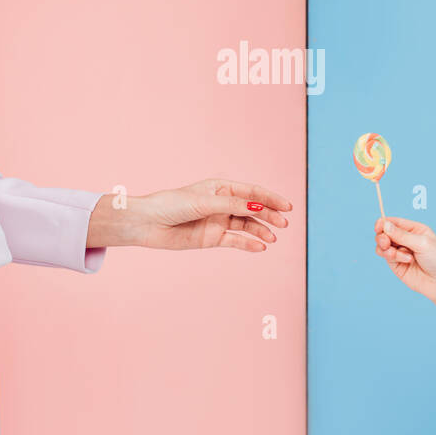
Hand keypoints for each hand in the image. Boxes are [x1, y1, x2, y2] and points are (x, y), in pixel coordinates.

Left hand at [113, 179, 291, 251]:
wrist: (148, 224)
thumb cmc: (172, 205)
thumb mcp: (204, 202)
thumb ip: (232, 206)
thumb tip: (257, 208)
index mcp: (221, 188)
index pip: (252, 192)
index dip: (271, 198)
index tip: (287, 206)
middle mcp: (222, 204)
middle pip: (253, 210)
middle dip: (270, 216)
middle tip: (284, 224)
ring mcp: (218, 221)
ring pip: (247, 226)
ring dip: (261, 231)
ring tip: (273, 239)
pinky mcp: (212, 238)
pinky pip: (235, 240)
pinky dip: (248, 244)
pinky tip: (260, 247)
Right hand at [374, 216, 435, 302]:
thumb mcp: (422, 243)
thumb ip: (401, 235)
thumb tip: (385, 224)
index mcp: (414, 230)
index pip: (394, 222)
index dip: (384, 223)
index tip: (379, 227)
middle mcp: (406, 240)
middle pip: (384, 232)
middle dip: (382, 236)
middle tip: (386, 242)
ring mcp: (400, 252)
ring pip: (382, 245)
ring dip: (385, 248)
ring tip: (395, 253)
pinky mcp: (396, 264)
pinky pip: (386, 256)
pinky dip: (391, 256)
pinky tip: (406, 260)